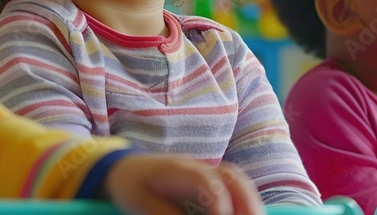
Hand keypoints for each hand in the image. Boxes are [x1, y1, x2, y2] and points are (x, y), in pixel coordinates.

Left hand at [104, 155, 263, 214]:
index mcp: (179, 170)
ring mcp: (206, 171)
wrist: (125, 167)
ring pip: (238, 180)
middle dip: (247, 202)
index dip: (219, 203)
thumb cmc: (132, 185)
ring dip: (251, 202)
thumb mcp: (141, 204)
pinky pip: (234, 187)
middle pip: (232, 176)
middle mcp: (198, 167)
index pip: (207, 182)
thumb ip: (165, 214)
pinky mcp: (210, 180)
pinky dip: (245, 202)